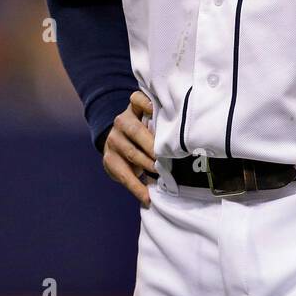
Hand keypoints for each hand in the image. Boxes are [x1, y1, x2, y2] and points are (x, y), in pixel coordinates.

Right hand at [102, 91, 156, 207]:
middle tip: (165, 156)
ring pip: (132, 153)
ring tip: (161, 174)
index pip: (136, 99)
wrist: (115, 145)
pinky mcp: (109, 160)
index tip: (153, 108)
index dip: (145, 102)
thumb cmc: (142, 133)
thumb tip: (186, 135)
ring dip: (147, 165)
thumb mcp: (148, 122)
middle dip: (151, 144)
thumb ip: (160, 122)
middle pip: (135, 130)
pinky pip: (124, 176)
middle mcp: (121, 122)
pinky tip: (147, 197)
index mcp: (133, 110)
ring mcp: (113, 140)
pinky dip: (137, 188)